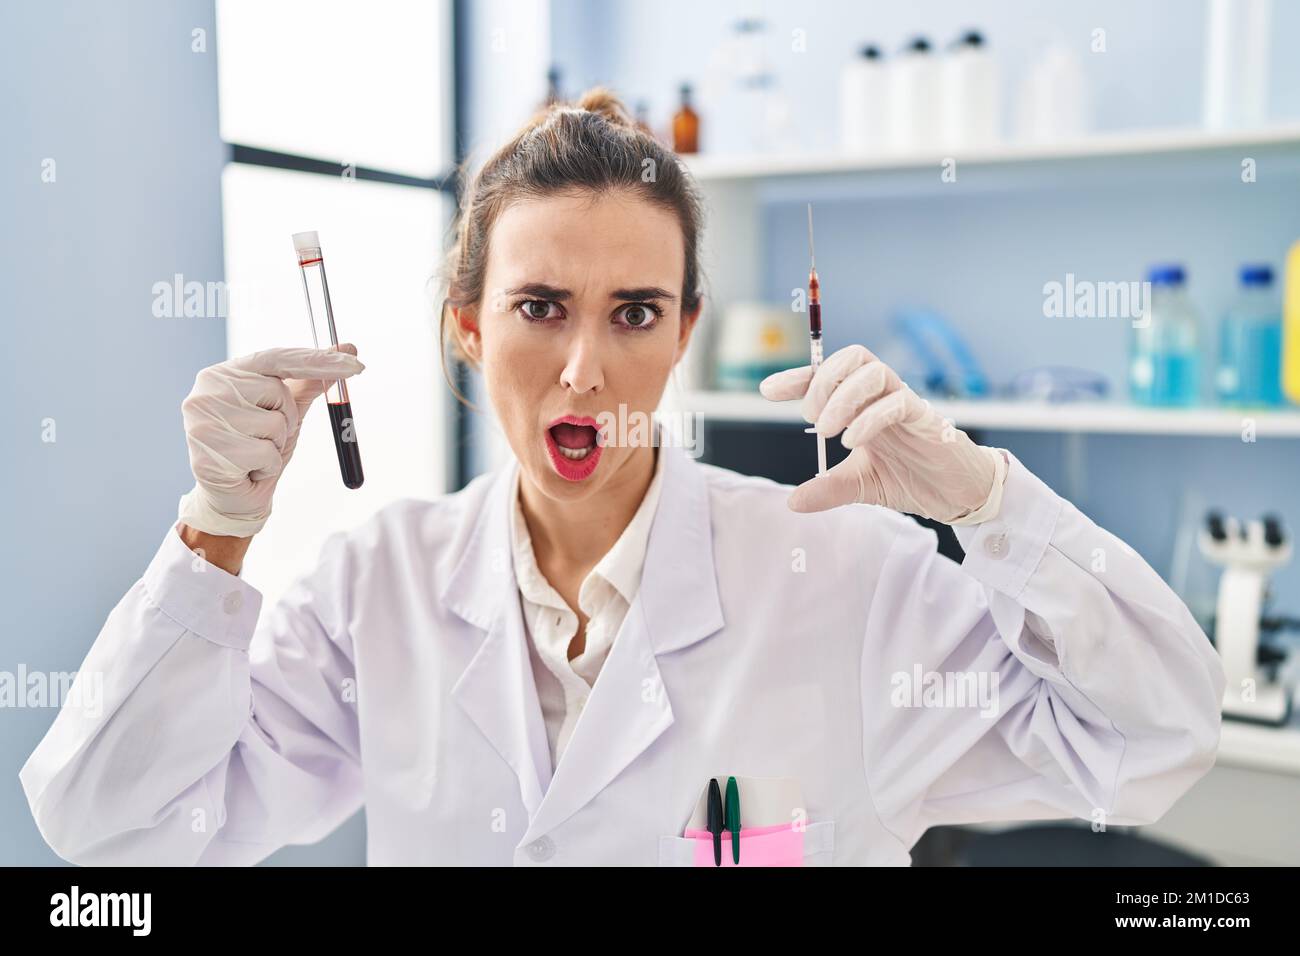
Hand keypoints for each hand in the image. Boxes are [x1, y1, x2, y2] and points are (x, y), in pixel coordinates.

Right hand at [177, 345, 364, 536]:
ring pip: (274, 424)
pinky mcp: (208, 452)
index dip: (319, 359)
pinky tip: (249, 471)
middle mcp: (208, 390)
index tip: (356, 363)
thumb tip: (348, 348)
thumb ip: (311, 380)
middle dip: (286, 418)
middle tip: (267, 437)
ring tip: (254, 455)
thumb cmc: (257, 448)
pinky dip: (268, 466)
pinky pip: (266, 453)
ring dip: (276, 445)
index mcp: (225, 373)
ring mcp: (204, 420)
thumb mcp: (287, 411)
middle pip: (278, 391)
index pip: (277, 357)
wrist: (234, 497)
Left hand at [759, 344, 1005, 522]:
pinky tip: (852, 440)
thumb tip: (791, 502)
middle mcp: (882, 397)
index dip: (798, 378)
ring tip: (827, 429)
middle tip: (808, 417)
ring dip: (842, 396)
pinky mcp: (926, 419)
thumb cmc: (913, 479)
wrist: (957, 497)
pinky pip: (897, 402)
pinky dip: (869, 417)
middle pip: (852, 359)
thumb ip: (828, 489)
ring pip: (873, 371)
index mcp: (864, 406)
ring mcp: (905, 404)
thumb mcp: (861, 486)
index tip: (767, 390)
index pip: (829, 378)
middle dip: (821, 381)